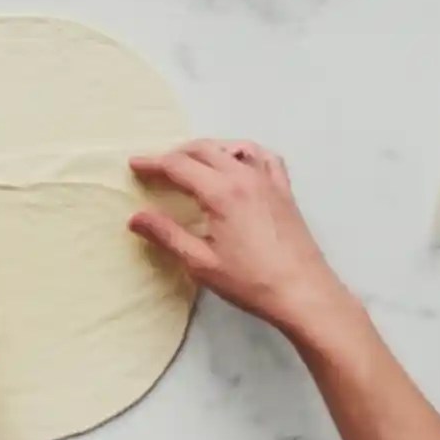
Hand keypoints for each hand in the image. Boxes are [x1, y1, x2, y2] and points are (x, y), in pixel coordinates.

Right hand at [129, 140, 348, 334]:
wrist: (304, 292)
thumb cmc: (250, 282)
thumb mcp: (201, 263)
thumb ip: (167, 235)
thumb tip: (135, 217)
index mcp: (221, 192)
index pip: (178, 165)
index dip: (153, 163)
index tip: (134, 165)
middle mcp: (244, 176)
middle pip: (203, 149)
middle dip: (175, 154)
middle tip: (155, 167)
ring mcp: (268, 179)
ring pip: (232, 147)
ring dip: (206, 149)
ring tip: (190, 162)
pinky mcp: (284, 189)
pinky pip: (263, 156)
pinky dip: (243, 152)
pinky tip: (237, 161)